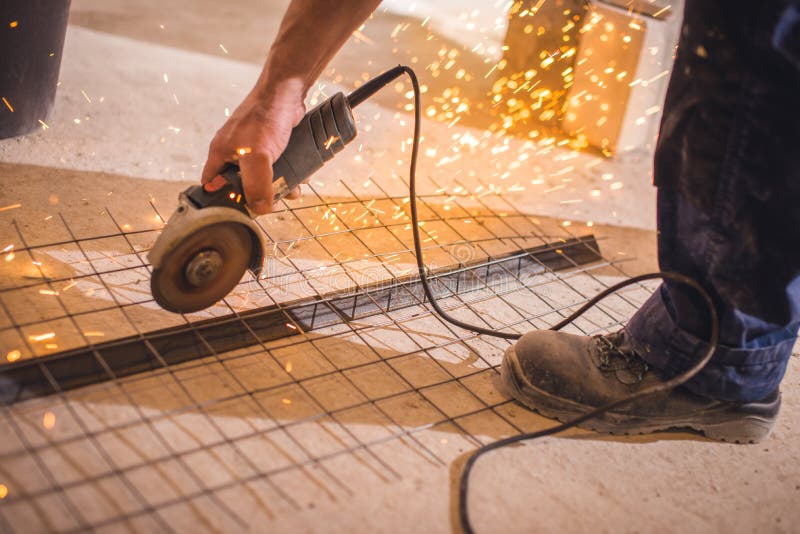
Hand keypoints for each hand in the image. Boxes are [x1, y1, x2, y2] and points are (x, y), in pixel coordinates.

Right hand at [202, 84, 305, 214]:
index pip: (211, 185)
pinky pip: (278, 166)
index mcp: (220, 154)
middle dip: (260, 195)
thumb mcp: (258, 157)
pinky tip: (301, 174)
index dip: (222, 200)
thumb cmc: (264, 118)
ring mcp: (252, 148)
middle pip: (242, 185)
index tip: (241, 211)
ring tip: (293, 188)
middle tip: (276, 199)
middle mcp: (233, 152)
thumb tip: (259, 209)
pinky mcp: (271, 145)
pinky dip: (289, 173)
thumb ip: (256, 185)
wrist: (286, 92)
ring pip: (263, 177)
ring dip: (280, 186)